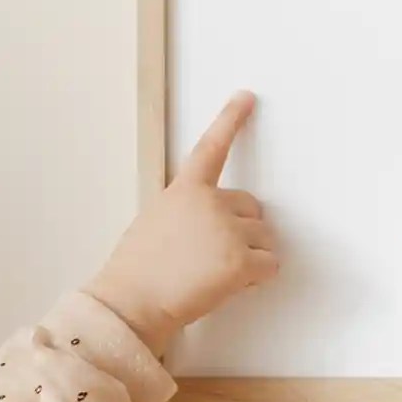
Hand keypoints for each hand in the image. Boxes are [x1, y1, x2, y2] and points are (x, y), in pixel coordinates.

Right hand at [85, 91, 277, 356]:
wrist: (130, 305)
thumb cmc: (138, 272)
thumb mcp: (157, 222)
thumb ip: (189, 211)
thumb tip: (212, 223)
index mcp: (185, 190)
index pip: (211, 148)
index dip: (230, 120)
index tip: (247, 96)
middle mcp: (211, 203)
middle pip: (253, 209)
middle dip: (241, 231)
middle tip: (208, 257)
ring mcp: (228, 230)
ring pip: (265, 239)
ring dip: (250, 257)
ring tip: (212, 274)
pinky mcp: (241, 261)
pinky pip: (271, 265)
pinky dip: (258, 278)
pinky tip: (228, 286)